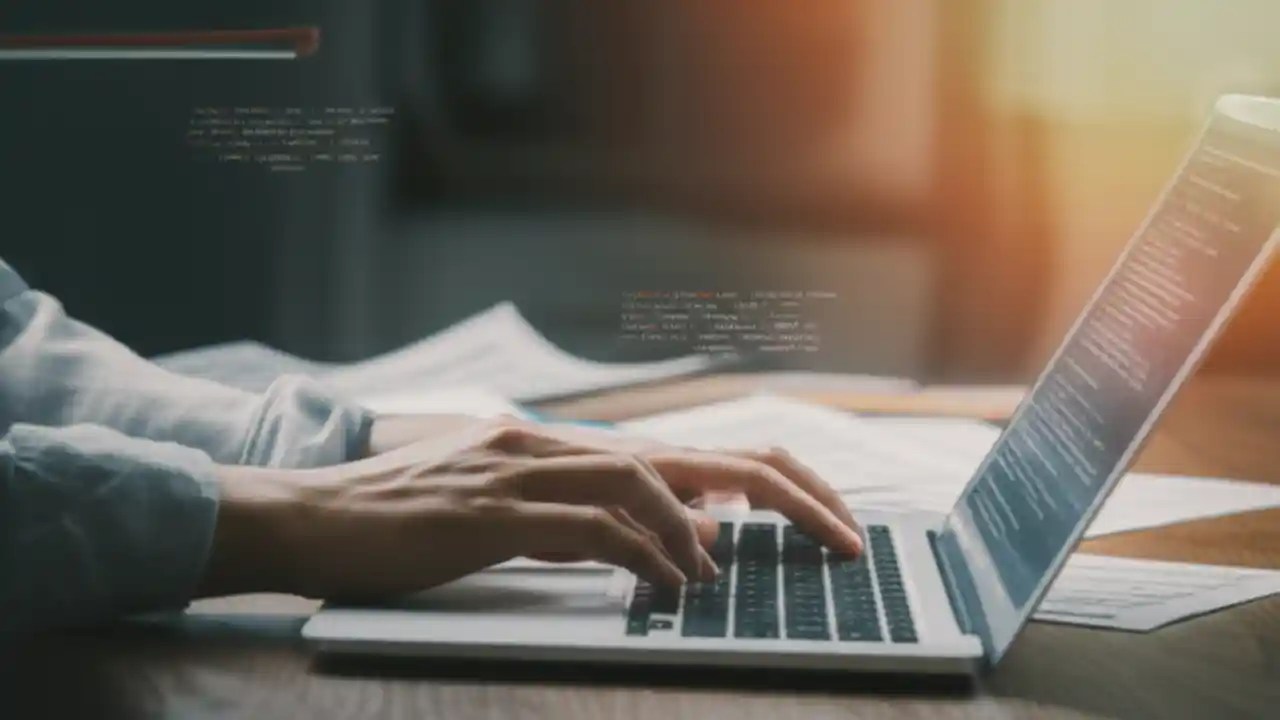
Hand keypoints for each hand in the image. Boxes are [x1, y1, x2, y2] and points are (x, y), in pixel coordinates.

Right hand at [199, 416, 861, 601]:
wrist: (308, 518)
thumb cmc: (405, 525)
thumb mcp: (509, 515)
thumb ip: (585, 521)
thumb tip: (669, 545)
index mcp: (566, 447)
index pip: (692, 449)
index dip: (768, 478)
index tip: (821, 517)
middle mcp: (555, 444)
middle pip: (697, 453)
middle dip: (783, 492)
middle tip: (841, 535)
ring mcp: (522, 469)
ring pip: (645, 477)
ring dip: (701, 528)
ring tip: (728, 574)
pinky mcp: (489, 508)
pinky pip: (587, 522)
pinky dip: (639, 549)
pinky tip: (664, 581)